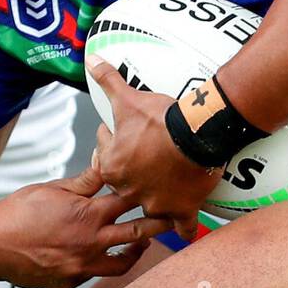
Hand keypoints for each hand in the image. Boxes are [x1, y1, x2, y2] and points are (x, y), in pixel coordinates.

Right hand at [0, 166, 170, 287]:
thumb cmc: (19, 213)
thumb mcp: (55, 188)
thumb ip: (86, 181)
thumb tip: (106, 162)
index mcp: (88, 215)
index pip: (128, 202)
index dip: (145, 193)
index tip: (159, 187)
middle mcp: (91, 243)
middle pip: (138, 232)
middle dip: (159, 224)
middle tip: (173, 219)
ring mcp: (83, 266)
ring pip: (123, 261)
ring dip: (137, 250)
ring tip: (144, 241)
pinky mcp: (72, 281)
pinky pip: (98, 273)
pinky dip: (105, 261)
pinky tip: (104, 251)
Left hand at [86, 56, 221, 240]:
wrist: (196, 134)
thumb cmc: (160, 119)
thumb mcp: (128, 98)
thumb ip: (107, 80)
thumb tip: (91, 59)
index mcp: (110, 166)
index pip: (105, 157)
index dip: (116, 142)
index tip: (128, 135)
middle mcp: (128, 190)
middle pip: (125, 183)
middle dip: (132, 174)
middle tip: (145, 160)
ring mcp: (154, 203)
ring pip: (149, 208)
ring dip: (152, 202)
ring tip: (160, 190)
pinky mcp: (181, 209)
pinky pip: (181, 227)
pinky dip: (183, 228)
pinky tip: (183, 228)